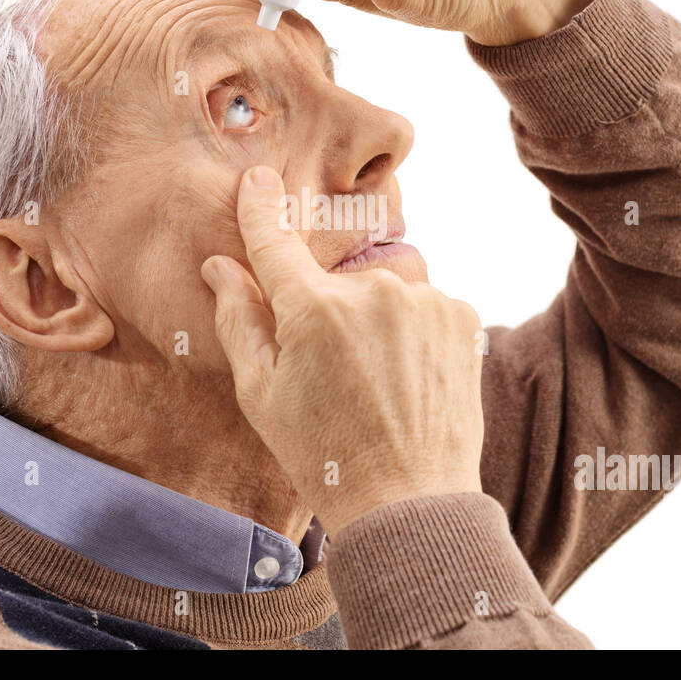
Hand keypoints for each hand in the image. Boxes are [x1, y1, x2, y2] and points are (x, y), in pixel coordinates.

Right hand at [201, 166, 485, 537]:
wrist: (410, 500)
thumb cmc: (322, 454)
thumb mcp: (261, 394)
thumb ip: (239, 320)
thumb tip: (220, 267)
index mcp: (313, 309)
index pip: (275, 242)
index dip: (262, 208)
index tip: (258, 180)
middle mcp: (372, 290)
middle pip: (333, 280)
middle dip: (327, 311)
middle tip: (334, 374)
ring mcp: (422, 300)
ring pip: (382, 291)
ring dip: (375, 321)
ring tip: (377, 383)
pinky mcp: (460, 315)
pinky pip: (422, 304)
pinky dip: (412, 331)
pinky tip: (408, 378)